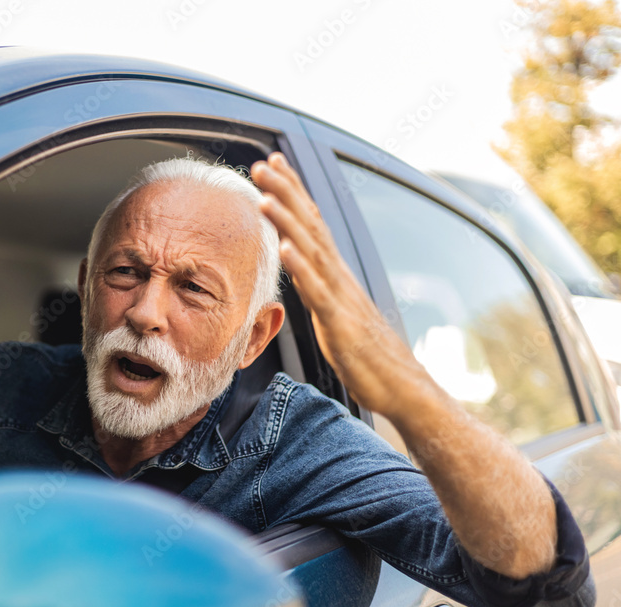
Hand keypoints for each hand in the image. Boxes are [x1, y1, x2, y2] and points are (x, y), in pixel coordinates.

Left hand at [250, 152, 430, 416]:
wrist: (401, 386)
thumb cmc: (367, 353)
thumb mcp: (335, 312)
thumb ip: (318, 287)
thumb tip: (299, 267)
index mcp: (334, 273)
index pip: (311, 223)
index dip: (293, 192)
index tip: (273, 164)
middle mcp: (338, 276)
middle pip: (310, 226)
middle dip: (286, 192)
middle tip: (262, 164)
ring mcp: (340, 297)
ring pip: (312, 251)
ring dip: (288, 221)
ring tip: (265, 197)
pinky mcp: (340, 322)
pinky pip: (319, 292)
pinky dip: (302, 268)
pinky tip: (285, 248)